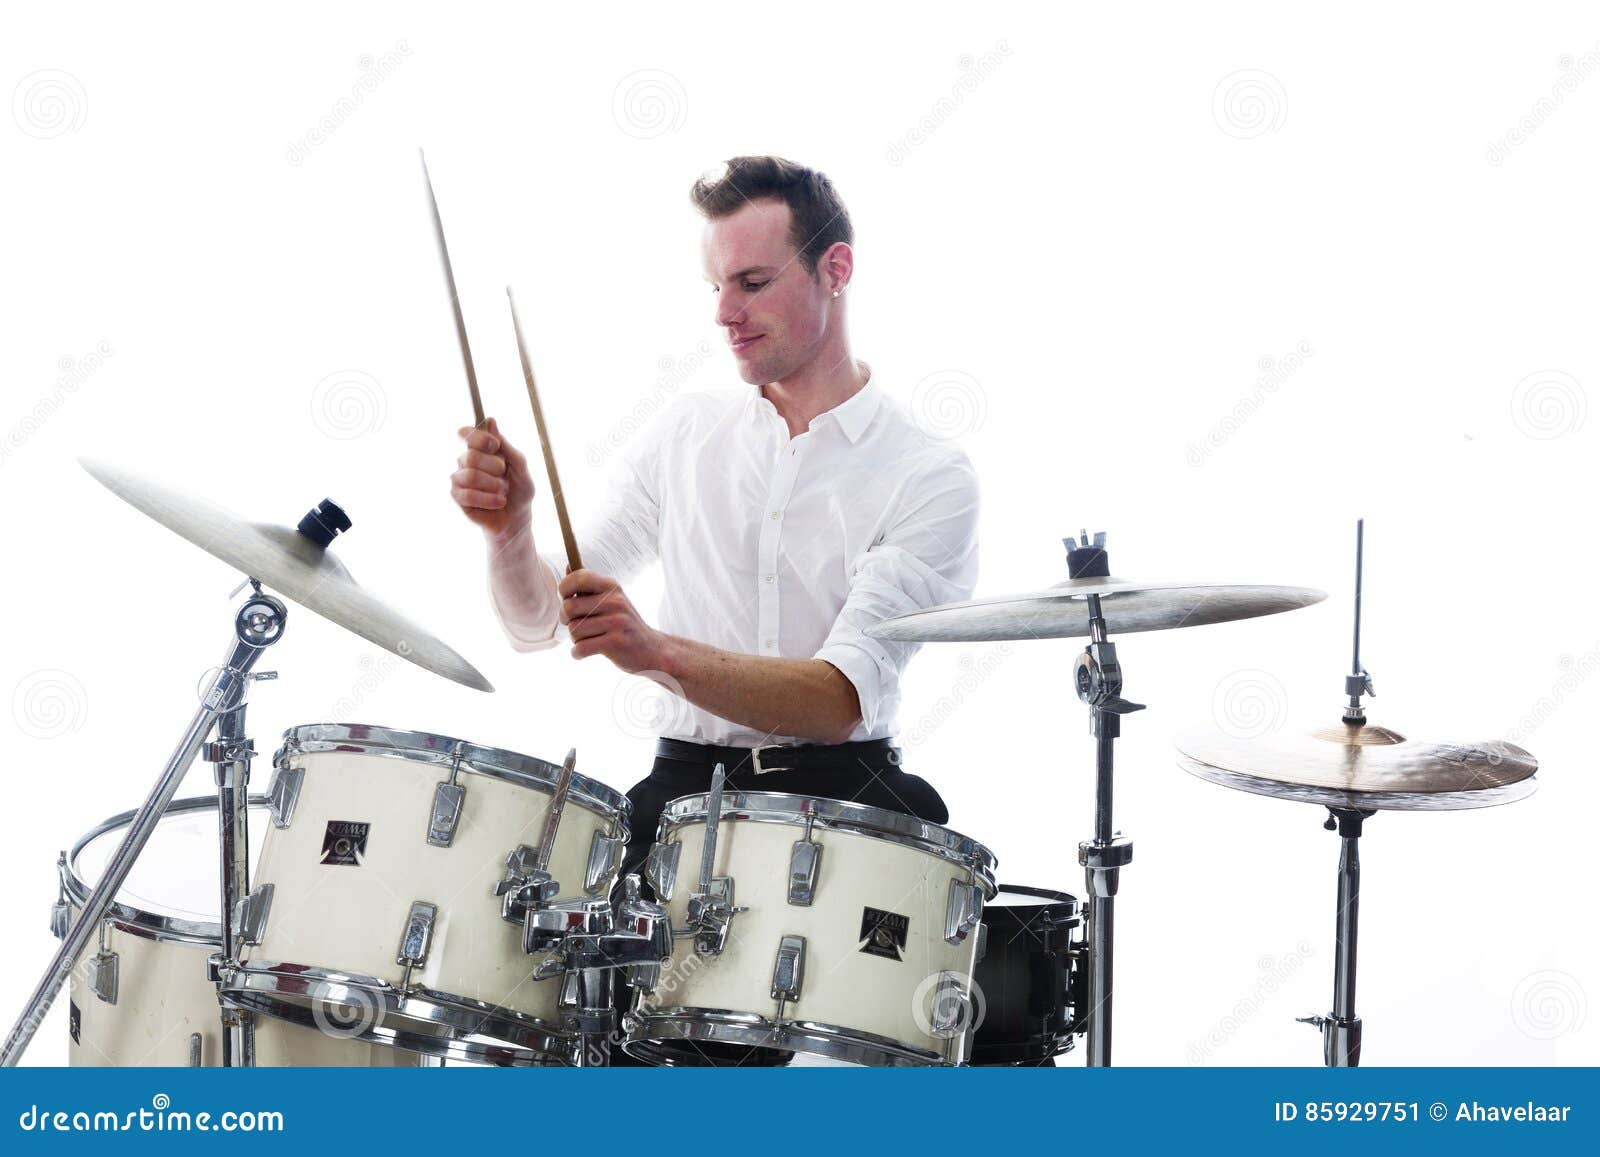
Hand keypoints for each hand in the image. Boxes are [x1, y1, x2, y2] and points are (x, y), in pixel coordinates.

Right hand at [451, 417, 534, 538]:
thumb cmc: (519, 490)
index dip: (479, 438)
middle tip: (504, 477)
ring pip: (470, 475)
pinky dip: (488, 499)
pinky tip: (499, 502)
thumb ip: (506, 445)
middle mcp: (466, 462)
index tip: (494, 446)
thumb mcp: (520, 466)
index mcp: (480, 450)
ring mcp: (460, 479)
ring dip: (493, 485)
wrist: (517, 518)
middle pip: (471, 456)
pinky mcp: (458, 498)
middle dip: (494, 467)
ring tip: (502, 492)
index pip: (467, 433)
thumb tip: (490, 421)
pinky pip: (468, 494)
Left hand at [558, 569, 665, 673]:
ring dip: (575, 639)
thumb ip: (589, 585)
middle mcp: (615, 601)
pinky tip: (585, 652)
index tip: (565, 599)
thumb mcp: (611, 599)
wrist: (650, 650)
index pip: (578, 578)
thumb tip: (568, 566)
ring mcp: (617, 622)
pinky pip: (580, 648)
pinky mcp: (615, 643)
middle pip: (569, 607)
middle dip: (566, 620)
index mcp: (612, 587)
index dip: (564, 588)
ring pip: (574, 630)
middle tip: (574, 625)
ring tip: (588, 639)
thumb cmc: (623, 624)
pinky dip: (577, 653)